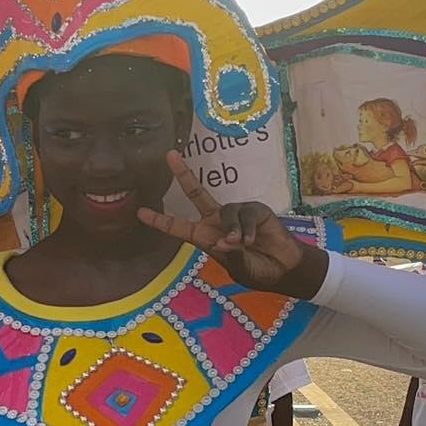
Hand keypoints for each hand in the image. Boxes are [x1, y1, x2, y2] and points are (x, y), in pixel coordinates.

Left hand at [139, 152, 327, 295]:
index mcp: (206, 237)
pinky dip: (247, 230)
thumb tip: (222, 241)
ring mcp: (236, 214)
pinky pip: (245, 214)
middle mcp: (217, 221)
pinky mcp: (254, 209)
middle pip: (196, 194)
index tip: (140, 213)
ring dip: (232, 231)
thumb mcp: (238, 268)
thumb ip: (229, 254)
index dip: (160, 220)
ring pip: (226, 212)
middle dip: (183, 174)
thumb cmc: (258, 270)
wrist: (285, 268)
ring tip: (243, 245)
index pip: (178, 227)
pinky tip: (253, 241)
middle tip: (170, 155)